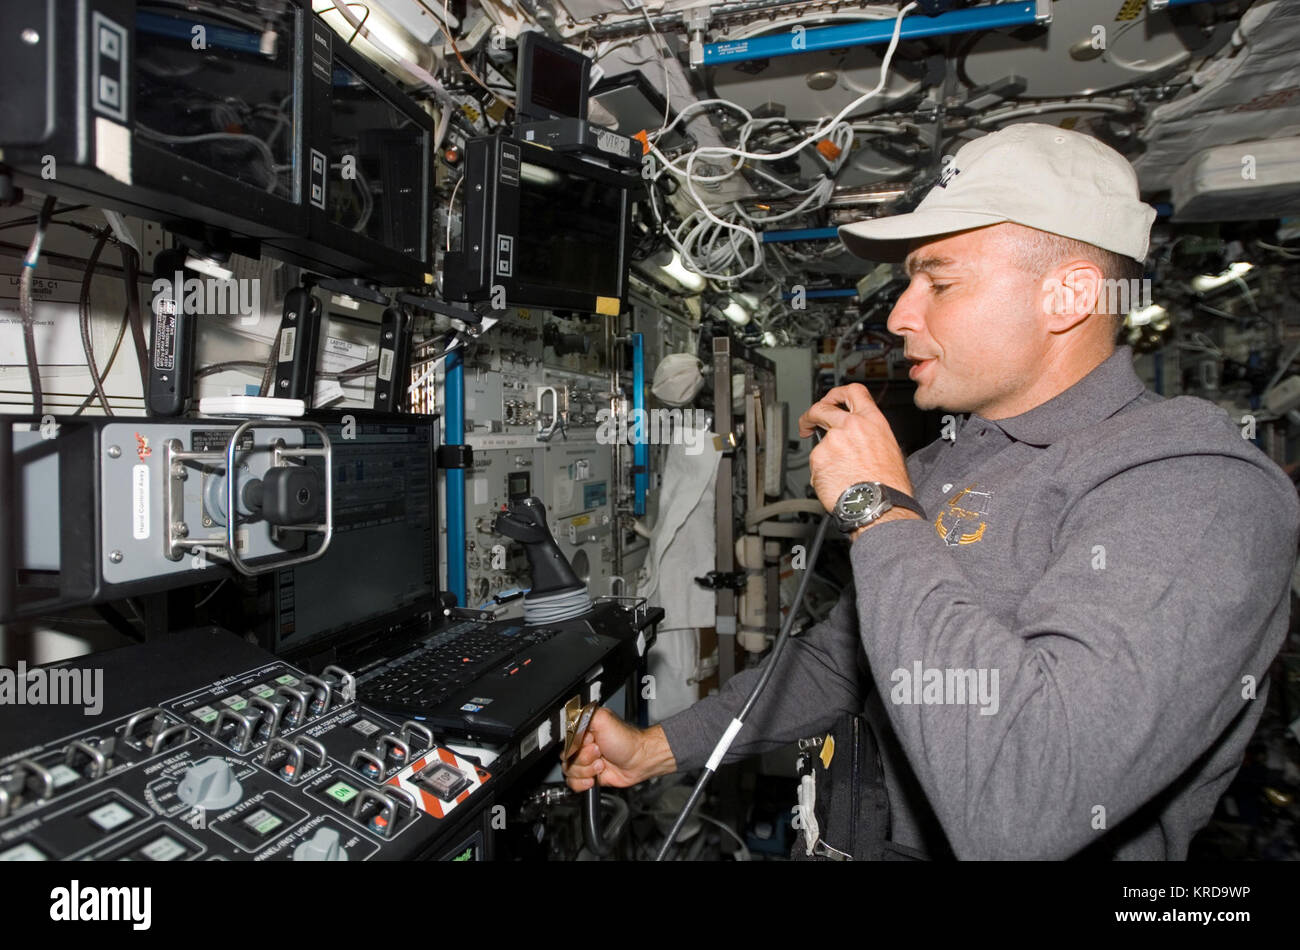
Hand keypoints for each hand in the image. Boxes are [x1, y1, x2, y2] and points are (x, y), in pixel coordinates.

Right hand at [562, 707, 674, 790]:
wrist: (639, 761)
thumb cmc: (626, 740)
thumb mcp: (603, 719)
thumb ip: (583, 716)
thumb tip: (569, 722)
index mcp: (582, 730)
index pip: (565, 741)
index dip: (575, 745)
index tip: (590, 743)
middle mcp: (582, 745)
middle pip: (565, 757)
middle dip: (583, 759)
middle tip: (599, 753)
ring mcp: (584, 761)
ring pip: (569, 771)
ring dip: (586, 771)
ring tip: (601, 765)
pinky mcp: (587, 775)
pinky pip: (573, 783)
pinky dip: (582, 783)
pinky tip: (594, 777)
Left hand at [798, 383, 914, 515]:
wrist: (877, 505)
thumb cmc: (888, 485)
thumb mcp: (889, 449)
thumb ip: (869, 435)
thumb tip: (860, 438)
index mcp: (871, 421)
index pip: (852, 392)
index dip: (836, 394)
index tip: (828, 401)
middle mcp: (850, 426)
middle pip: (821, 408)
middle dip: (810, 415)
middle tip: (807, 425)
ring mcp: (832, 441)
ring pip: (819, 444)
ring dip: (824, 459)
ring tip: (840, 477)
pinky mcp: (818, 458)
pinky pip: (814, 464)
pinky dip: (820, 474)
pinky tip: (835, 484)